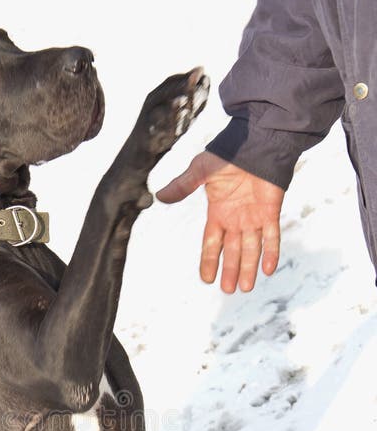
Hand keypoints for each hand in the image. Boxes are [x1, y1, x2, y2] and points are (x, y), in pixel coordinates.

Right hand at [156, 151, 284, 292]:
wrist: (256, 139)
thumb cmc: (227, 152)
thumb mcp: (200, 170)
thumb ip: (183, 186)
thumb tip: (159, 197)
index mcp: (218, 212)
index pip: (211, 243)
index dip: (209, 261)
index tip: (206, 279)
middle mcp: (235, 218)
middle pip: (232, 251)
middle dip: (230, 270)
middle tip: (228, 290)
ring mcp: (254, 216)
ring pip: (251, 249)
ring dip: (249, 268)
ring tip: (245, 288)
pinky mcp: (271, 211)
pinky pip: (271, 236)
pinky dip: (271, 252)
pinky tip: (268, 269)